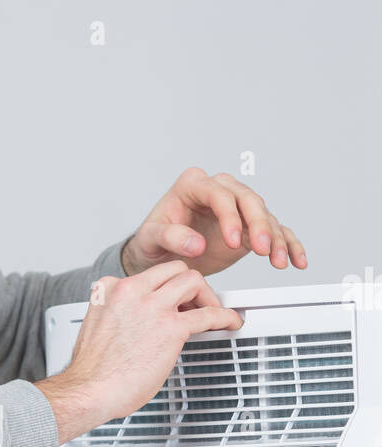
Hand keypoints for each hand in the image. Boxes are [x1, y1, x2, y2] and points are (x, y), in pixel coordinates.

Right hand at [36, 261, 243, 443]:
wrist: (89, 390)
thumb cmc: (92, 372)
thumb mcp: (97, 328)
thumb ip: (120, 317)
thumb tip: (139, 327)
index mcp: (110, 289)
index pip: (146, 276)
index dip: (163, 290)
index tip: (171, 302)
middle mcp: (131, 291)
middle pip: (173, 269)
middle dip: (188, 285)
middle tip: (196, 303)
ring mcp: (152, 306)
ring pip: (193, 280)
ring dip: (207, 295)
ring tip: (213, 310)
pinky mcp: (171, 327)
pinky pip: (209, 314)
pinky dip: (225, 316)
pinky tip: (230, 322)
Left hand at [121, 167, 306, 277]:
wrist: (159, 254)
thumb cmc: (152, 241)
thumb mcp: (150, 239)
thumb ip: (171, 238)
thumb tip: (196, 244)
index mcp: (192, 185)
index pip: (218, 194)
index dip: (229, 216)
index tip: (233, 242)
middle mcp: (218, 191)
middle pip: (248, 200)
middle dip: (259, 225)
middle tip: (263, 250)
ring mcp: (236, 208)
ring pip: (264, 215)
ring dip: (276, 238)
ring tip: (279, 261)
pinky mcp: (248, 227)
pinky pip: (273, 230)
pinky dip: (287, 244)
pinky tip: (297, 259)